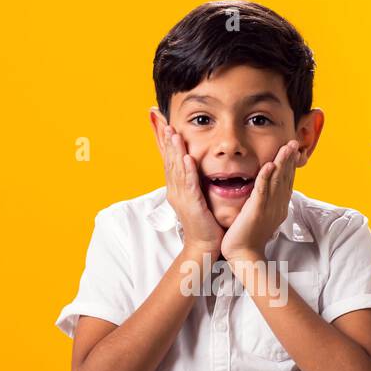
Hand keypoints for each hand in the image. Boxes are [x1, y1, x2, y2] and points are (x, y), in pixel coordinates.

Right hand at [161, 123, 223, 254]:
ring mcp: (182, 198)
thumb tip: (196, 168)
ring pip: (177, 170)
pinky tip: (188, 158)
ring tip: (174, 135)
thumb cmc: (205, 224)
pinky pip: (189, 185)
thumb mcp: (197, 199)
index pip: (170, 162)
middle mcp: (175, 192)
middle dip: (168, 142)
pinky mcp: (192, 205)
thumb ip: (195, 184)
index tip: (165, 127)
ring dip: (176, 152)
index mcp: (176, 190)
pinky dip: (188, 171)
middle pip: (170, 162)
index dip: (167, 145)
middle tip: (165, 124)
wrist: (204, 246)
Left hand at [220, 139, 301, 262]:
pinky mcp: (256, 211)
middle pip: (286, 178)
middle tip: (295, 143)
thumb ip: (265, 202)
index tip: (293, 150)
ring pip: (277, 181)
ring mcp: (268, 208)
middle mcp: (277, 205)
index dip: (291, 165)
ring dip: (283, 162)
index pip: (287, 181)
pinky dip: (266, 177)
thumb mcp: (261, 216)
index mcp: (278, 206)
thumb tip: (267, 192)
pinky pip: (262, 191)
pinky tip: (269, 164)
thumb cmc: (249, 237)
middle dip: (290, 159)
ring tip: (287, 147)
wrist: (244, 255)